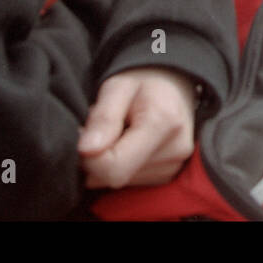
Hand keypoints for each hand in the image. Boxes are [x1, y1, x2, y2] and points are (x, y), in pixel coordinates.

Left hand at [78, 67, 197, 188]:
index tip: (86, 132)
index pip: (113, 167)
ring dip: (108, 160)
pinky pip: (128, 182)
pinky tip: (128, 143)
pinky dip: (121, 164)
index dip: (89, 156)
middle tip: (105, 126)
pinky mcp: (169, 174)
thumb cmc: (143, 81)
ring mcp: (175, 165)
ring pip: (118, 181)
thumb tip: (86, 151)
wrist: (174, 83)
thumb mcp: (118, 86)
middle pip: (114, 176)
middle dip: (98, 155)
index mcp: (163, 123)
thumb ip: (103, 118)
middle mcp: (175, 149)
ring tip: (119, 131)